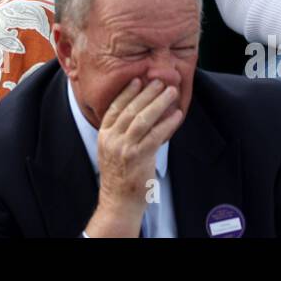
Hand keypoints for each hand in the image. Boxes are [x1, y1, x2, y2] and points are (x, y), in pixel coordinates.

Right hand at [85, 78, 183, 236]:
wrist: (118, 201)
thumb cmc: (119, 174)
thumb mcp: (111, 149)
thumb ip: (120, 131)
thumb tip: (139, 110)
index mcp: (104, 134)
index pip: (115, 107)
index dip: (127, 92)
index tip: (138, 79)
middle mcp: (112, 138)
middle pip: (131, 109)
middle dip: (147, 92)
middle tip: (160, 81)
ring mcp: (125, 147)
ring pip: (143, 118)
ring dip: (159, 103)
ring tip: (170, 92)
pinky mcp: (139, 157)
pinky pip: (156, 135)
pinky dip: (167, 123)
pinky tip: (176, 115)